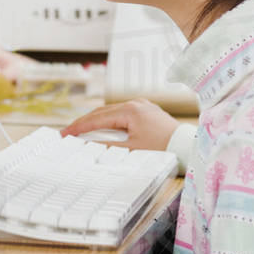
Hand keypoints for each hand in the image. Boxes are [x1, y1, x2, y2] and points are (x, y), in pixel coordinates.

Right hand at [60, 98, 179, 150]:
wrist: (188, 147)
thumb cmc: (163, 149)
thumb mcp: (132, 149)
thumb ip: (107, 145)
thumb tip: (86, 144)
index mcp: (129, 111)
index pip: (97, 118)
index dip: (79, 126)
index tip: (65, 133)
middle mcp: (135, 103)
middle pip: (102, 112)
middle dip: (85, 122)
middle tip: (69, 132)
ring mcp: (143, 105)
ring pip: (112, 112)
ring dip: (98, 121)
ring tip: (83, 131)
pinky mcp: (148, 111)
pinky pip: (123, 113)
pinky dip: (111, 121)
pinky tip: (105, 128)